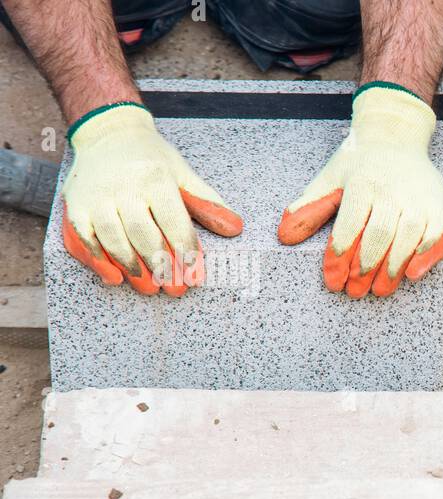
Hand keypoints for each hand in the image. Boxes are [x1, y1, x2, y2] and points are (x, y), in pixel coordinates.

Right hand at [61, 103, 242, 296]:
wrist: (108, 132)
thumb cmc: (152, 160)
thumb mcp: (183, 174)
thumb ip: (207, 203)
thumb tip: (236, 229)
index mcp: (155, 179)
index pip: (173, 221)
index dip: (186, 251)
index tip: (195, 277)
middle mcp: (124, 187)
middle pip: (142, 233)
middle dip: (160, 265)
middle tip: (174, 289)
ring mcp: (96, 196)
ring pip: (112, 238)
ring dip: (131, 267)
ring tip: (149, 288)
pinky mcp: (75, 204)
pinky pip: (83, 236)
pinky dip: (97, 260)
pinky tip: (114, 277)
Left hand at [277, 82, 442, 297]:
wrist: (395, 134)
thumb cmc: (359, 164)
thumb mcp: (329, 179)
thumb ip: (309, 208)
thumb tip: (284, 236)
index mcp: (361, 182)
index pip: (349, 223)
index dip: (340, 255)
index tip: (333, 281)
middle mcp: (391, 188)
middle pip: (380, 233)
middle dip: (366, 266)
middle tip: (355, 291)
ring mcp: (418, 195)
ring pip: (410, 235)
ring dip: (394, 266)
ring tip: (381, 290)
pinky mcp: (439, 202)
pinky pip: (438, 231)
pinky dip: (428, 254)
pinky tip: (413, 272)